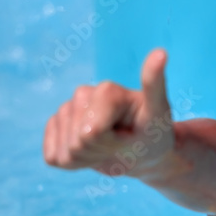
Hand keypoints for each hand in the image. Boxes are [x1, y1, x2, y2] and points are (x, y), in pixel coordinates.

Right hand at [43, 48, 175, 177]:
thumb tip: (161, 52)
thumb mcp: (160, 115)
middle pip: (78, 144)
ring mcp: (65, 110)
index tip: (132, 134)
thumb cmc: (153, 134)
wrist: (141, 154)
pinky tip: (91, 152)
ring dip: (89, 159)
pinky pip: (53, 157)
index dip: (111, 144)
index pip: (92, 133)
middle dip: (101, 152)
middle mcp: (82, 94)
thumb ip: (154, 86)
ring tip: (109, 147)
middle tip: (121, 145)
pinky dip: (73, 164)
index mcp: (106, 89)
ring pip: (66, 153)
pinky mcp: (54, 128)